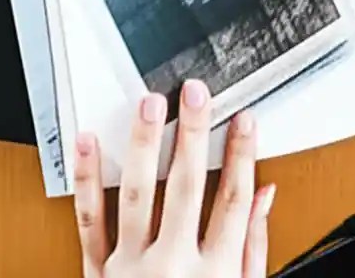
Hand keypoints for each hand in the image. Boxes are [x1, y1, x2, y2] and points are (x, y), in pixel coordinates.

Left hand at [72, 80, 275, 277]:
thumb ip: (253, 248)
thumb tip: (266, 197)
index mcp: (216, 276)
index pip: (235, 202)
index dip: (243, 156)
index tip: (244, 120)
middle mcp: (174, 268)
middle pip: (189, 188)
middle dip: (195, 135)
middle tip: (196, 94)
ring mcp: (132, 270)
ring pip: (138, 196)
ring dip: (144, 147)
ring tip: (150, 106)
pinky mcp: (97, 275)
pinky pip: (89, 222)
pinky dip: (87, 182)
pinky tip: (89, 144)